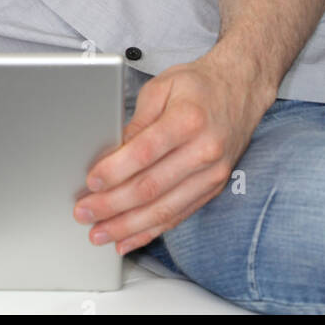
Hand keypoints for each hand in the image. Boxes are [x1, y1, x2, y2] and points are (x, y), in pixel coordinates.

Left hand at [72, 48, 273, 255]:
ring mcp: (212, 174)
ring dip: (128, 226)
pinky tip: (128, 239)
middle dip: (112, 205)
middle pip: (151, 187)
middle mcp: (204, 151)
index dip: (115, 170)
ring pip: (164, 209)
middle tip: (84, 213)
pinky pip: (179, 216)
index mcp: (188, 120)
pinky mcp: (213, 188)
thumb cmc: (197, 86)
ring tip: (100, 234)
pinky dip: (151, 231)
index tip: (91, 181)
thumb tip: (112, 153)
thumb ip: (137, 120)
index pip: (145, 152)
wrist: (239, 90)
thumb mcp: (161, 87)